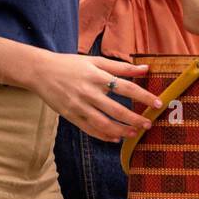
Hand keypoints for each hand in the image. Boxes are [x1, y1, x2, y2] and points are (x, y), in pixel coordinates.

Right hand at [34, 53, 163, 142]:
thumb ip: (120, 66)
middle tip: (149, 124)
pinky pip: (90, 130)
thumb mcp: (95, 61)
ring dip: (121, 130)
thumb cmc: (70, 64)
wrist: (41, 72)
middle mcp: (88, 92)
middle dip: (135, 119)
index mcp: (96, 75)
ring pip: (104, 124)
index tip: (157, 103)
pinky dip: (104, 136)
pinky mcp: (70, 116)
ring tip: (134, 133)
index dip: (143, 96)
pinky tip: (115, 138)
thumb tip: (145, 68)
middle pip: (116, 109)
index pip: (125, 87)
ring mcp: (78, 106)